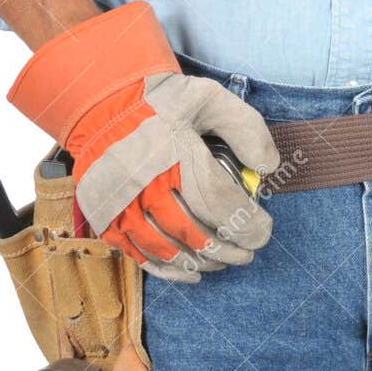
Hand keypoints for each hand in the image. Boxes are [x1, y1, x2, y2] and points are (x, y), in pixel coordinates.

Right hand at [7, 1, 278, 281]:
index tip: (264, 231)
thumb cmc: (162, 102)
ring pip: (168, 249)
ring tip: (224, 261)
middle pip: (194, 231)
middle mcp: (144, 182)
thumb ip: (245, 127)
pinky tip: (192, 273)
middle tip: (248, 253)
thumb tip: (268, 166)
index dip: (245, 223)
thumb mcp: (210, 97)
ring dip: (202, 262)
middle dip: (228, 248)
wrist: (103, 103)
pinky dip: (168, 270)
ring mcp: (121, 204)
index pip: (217, 201)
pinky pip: (140, 255)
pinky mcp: (105, 218)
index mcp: (173, 151)